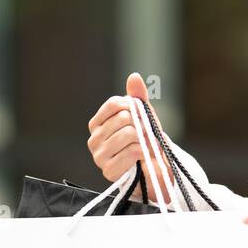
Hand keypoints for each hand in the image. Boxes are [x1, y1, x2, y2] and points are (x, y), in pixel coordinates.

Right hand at [86, 72, 172, 203]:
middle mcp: (94, 139)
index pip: (114, 104)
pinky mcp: (109, 171)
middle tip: (145, 133)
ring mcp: (99, 156)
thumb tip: (134, 76)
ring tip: (145, 144)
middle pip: (123, 118)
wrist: (154, 167)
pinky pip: (132, 151)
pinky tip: (143, 155)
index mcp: (97, 123)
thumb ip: (137, 96)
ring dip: (143, 138)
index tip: (141, 115)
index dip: (133, 106)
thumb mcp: (143, 116)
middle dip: (141, 124)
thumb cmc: (145, 140)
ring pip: (128, 134)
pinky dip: (143, 151)